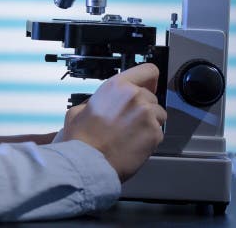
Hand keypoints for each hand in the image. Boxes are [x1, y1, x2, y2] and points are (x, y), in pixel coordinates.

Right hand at [60, 63, 165, 181]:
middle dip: (144, 108)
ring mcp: (147, 115)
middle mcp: (135, 96)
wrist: (89, 164)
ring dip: (150, 123)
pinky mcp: (155, 134)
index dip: (149, 81)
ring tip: (132, 135)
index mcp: (116, 86)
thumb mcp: (77, 111)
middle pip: (152, 97)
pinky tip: (135, 145)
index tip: (147, 88)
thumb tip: (94, 106)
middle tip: (129, 122)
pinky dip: (150, 139)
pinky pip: (159, 133)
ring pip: (159, 115)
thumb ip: (92, 103)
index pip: (148, 71)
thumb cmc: (81, 140)